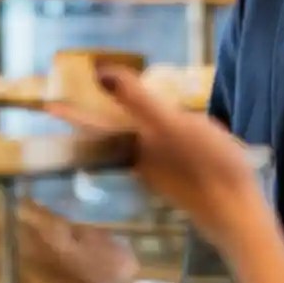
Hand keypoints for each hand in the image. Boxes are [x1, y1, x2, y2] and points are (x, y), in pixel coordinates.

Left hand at [45, 66, 264, 249]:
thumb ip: (136, 99)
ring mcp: (162, 169)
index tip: (47, 107)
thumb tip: (99, 71)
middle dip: (92, 123)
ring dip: (120, 129)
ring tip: (112, 117)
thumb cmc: (204, 166)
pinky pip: (158, 149)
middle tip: (72, 111)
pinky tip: (166, 132)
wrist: (235, 211)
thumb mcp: (170, 125)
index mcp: (136, 147)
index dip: (72, 114)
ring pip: (133, 144)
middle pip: (110, 137)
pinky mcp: (183, 174)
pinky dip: (151, 136)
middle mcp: (143, 160)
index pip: (94, 126)